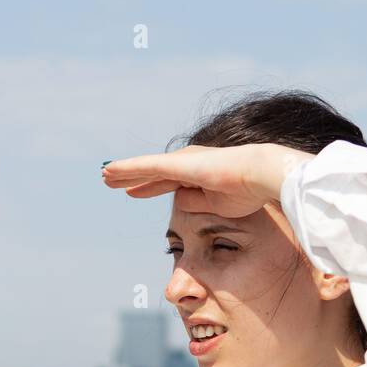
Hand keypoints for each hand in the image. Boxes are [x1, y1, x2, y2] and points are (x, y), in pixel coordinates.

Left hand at [101, 142, 313, 215]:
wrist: (262, 176)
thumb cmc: (248, 191)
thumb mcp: (216, 204)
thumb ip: (196, 202)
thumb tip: (178, 202)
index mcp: (198, 174)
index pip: (166, 181)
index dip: (147, 186)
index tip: (132, 191)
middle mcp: (188, 163)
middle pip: (151, 172)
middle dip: (131, 177)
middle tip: (110, 180)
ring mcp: (182, 162)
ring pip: (145, 168)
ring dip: (123, 172)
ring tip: (104, 175)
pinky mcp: (178, 164)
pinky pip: (146, 167)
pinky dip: (126, 169)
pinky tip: (109, 171)